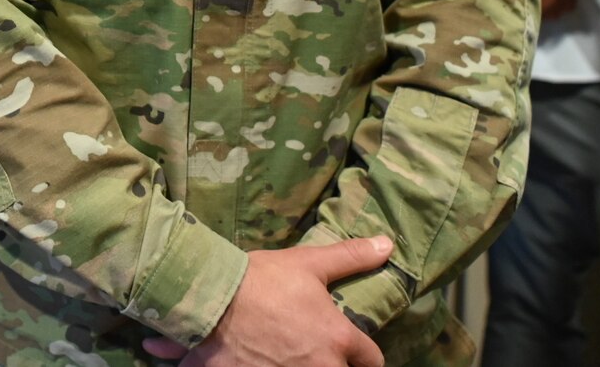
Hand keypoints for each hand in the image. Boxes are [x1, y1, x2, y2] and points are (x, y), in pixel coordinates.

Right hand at [144, 236, 391, 366]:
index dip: (362, 351)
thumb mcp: (308, 263)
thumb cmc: (262, 279)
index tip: (349, 344)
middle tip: (314, 348)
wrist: (211, 298)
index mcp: (338, 339)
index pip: (372, 359)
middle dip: (334, 362)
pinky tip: (264, 361)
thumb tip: (388, 244)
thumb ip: (350, 257)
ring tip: (290, 355)